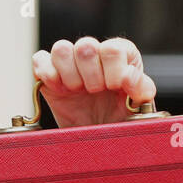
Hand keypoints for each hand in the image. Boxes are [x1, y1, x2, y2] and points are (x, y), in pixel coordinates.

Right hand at [31, 36, 156, 127]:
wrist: (98, 138)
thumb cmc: (120, 117)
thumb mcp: (138, 105)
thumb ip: (142, 89)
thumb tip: (129, 75)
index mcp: (120, 54)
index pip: (112, 48)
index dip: (113, 70)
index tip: (114, 88)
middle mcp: (94, 52)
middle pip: (86, 45)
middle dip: (92, 76)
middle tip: (95, 92)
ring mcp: (69, 61)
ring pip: (62, 48)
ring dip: (70, 75)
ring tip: (78, 91)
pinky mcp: (47, 71)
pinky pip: (39, 59)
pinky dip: (48, 75)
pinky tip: (61, 91)